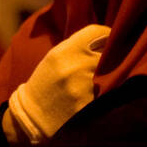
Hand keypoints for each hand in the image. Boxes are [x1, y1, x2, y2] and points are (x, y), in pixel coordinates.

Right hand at [5, 24, 109, 142]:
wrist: (35, 115)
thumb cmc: (46, 83)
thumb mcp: (54, 58)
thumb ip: (76, 45)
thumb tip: (105, 36)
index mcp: (63, 52)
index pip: (97, 31)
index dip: (105, 33)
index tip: (107, 38)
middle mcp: (75, 66)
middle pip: (108, 50)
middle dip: (109, 53)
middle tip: (107, 58)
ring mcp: (84, 86)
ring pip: (111, 71)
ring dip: (108, 72)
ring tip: (97, 78)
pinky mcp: (91, 104)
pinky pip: (108, 89)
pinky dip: (106, 89)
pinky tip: (95, 92)